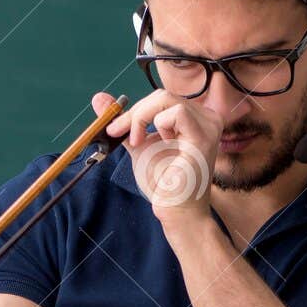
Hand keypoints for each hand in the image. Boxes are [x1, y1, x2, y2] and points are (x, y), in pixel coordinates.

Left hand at [97, 89, 220, 220]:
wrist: (174, 210)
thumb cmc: (163, 182)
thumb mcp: (138, 144)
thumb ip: (123, 121)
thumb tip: (99, 99)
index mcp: (194, 118)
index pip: (161, 99)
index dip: (135, 110)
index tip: (115, 127)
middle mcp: (206, 119)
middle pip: (162, 96)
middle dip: (134, 113)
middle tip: (117, 132)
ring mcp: (208, 126)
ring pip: (167, 99)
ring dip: (141, 118)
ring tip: (135, 142)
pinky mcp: (203, 138)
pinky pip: (177, 112)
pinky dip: (158, 124)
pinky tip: (157, 144)